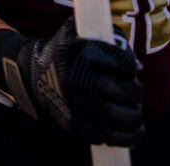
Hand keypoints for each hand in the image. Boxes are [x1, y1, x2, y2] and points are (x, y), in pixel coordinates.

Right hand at [0, 17, 143, 146]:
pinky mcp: (78, 127)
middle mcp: (79, 81)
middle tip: (132, 90)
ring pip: (124, 117)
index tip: (128, 68)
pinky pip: (113, 137)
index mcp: (80, 54)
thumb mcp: (77, 31)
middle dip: (134, 91)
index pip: (123, 63)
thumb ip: (109, 36)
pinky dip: (127, 135)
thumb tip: (138, 66)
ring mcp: (78, 107)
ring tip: (132, 109)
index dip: (129, 66)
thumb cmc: (64, 53)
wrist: (31, 77)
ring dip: (135, 114)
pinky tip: (131, 128)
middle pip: (127, 91)